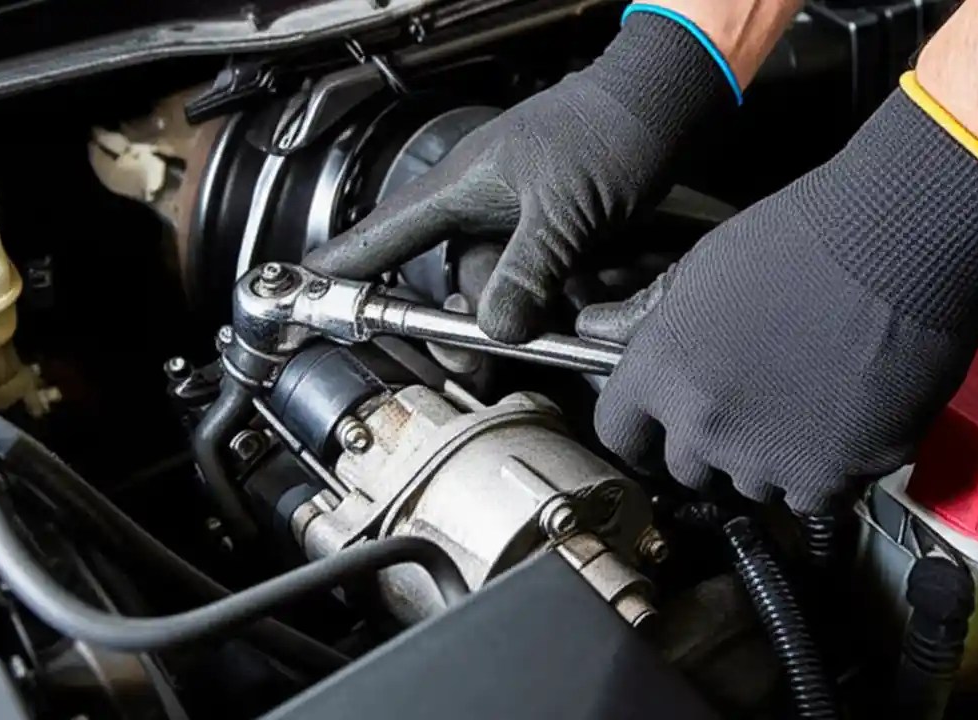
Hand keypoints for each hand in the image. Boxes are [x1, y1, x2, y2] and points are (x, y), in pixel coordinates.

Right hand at [307, 14, 733, 341]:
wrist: (667, 107)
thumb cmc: (607, 130)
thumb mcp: (563, 210)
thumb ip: (526, 274)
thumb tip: (495, 329)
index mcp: (461, 187)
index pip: (386, 234)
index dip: (346, 268)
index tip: (310, 297)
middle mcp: (482, 204)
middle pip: (456, 281)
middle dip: (471, 323)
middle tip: (472, 362)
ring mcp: (520, 218)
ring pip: (504, 286)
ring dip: (529, 311)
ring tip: (561, 322)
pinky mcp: (555, 232)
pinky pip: (542, 281)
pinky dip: (561, 298)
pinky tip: (587, 302)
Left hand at [581, 90, 977, 512]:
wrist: (897, 247)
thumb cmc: (801, 241)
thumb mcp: (700, 268)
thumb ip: (648, 315)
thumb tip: (595, 324)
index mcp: (660, 370)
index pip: (618, 433)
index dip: (640, 432)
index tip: (657, 431)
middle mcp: (702, 424)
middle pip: (685, 469)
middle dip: (709, 447)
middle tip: (749, 408)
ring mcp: (763, 458)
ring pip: (751, 486)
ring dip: (770, 460)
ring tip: (806, 404)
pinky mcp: (827, 478)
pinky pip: (812, 498)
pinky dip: (826, 472)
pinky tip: (843, 424)